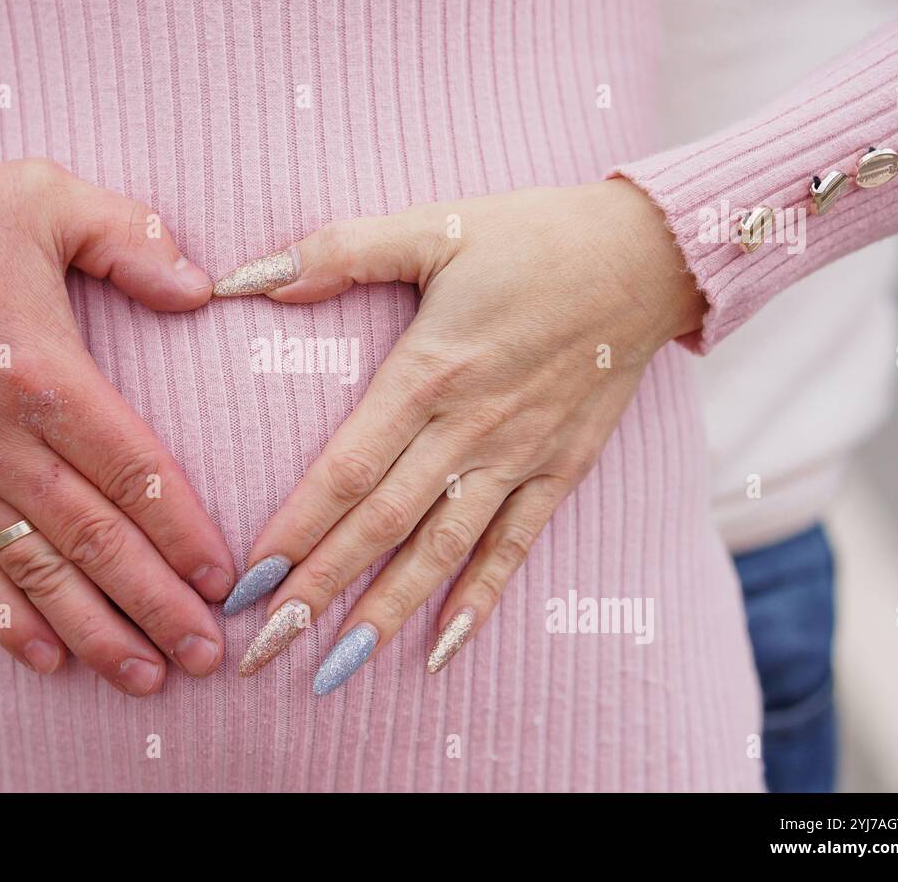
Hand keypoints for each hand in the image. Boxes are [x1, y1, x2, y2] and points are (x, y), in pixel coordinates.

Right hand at [0, 152, 235, 694]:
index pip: (132, 471)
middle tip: (206, 651)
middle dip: (157, 602)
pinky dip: (8, 618)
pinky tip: (49, 658)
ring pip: (38, 570)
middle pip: (95, 539)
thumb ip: (130, 238)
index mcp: (42, 373)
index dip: (183, 531)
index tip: (224, 577)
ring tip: (146, 674)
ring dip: (97, 629)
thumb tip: (201, 287)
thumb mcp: (44, 196)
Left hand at [226, 179, 705, 689]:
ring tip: (335, 671)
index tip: (247, 583)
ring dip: (386, 612)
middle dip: (318, 592)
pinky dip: (479, 598)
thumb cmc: (533, 237)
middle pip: (379, 525)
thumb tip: (249, 278)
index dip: (294, 530)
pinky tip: (442, 648)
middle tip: (263, 650)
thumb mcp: (434, 226)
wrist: (651, 255)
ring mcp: (520, 455)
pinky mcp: (561, 468)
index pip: (345, 470)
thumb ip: (339, 251)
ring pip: (440, 550)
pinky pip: (514, 546)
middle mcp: (470, 428)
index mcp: (428, 373)